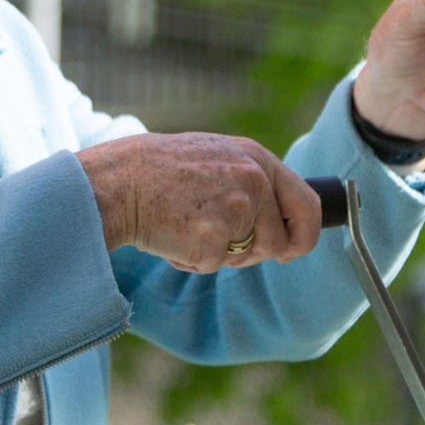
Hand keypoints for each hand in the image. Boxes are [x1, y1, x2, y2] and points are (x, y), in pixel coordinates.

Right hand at [76, 132, 323, 272]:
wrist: (117, 181)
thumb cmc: (159, 171)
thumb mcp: (214, 158)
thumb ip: (250, 181)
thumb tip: (282, 226)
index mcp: (256, 158)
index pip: (307, 204)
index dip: (304, 235)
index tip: (292, 250)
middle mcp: (253, 181)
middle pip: (278, 241)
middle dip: (253, 251)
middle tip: (215, 235)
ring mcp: (235, 209)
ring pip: (245, 256)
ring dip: (219, 253)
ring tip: (186, 223)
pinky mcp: (213, 239)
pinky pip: (213, 266)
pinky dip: (192, 260)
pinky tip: (171, 234)